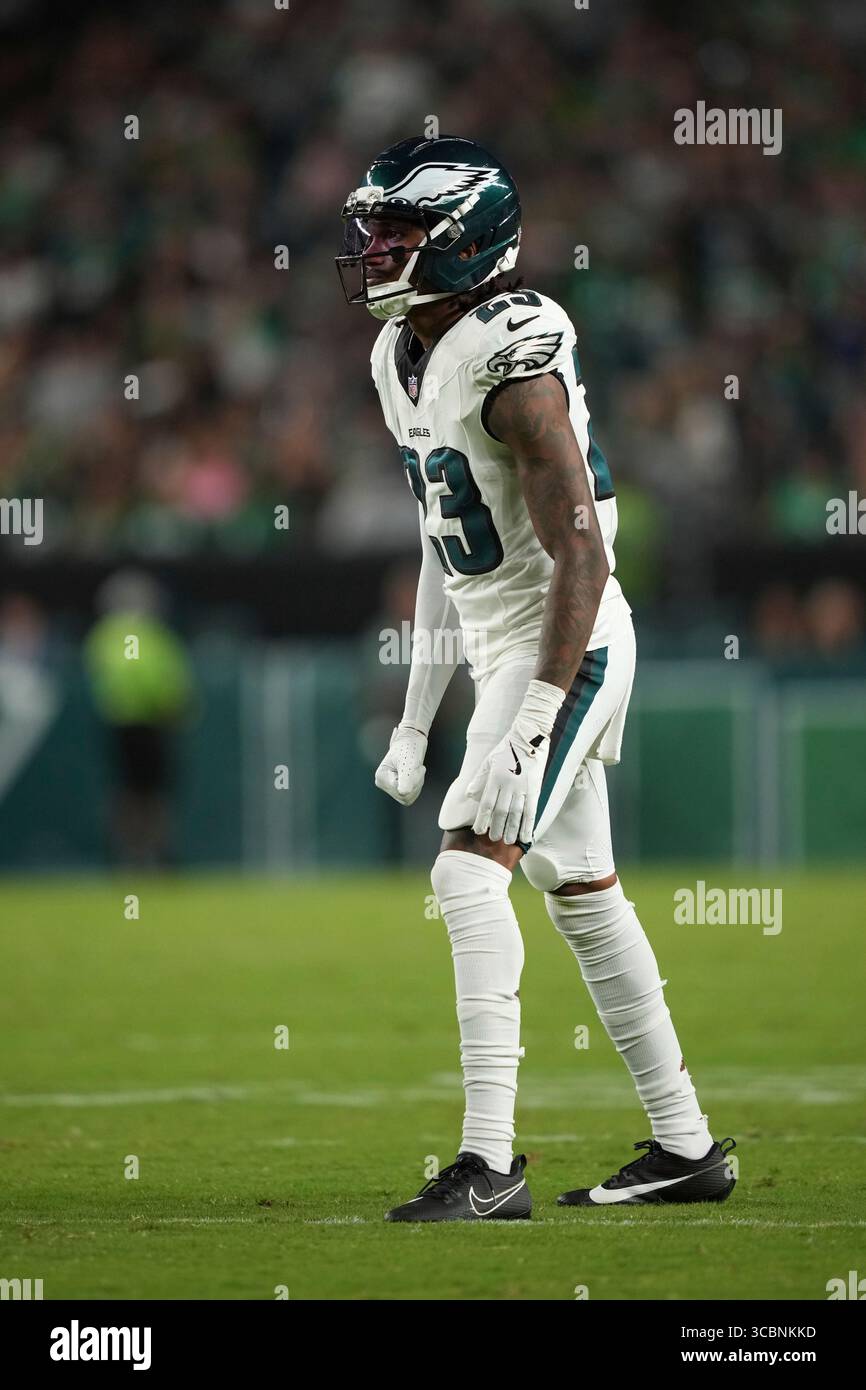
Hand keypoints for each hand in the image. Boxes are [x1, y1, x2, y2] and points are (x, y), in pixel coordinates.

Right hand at [374, 723, 427, 804]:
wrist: (413, 740)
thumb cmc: (409, 747)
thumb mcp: (409, 763)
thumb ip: (406, 779)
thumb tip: (404, 793)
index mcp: (381, 778)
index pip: (401, 791)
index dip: (413, 780)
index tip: (414, 765)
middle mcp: (384, 784)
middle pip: (405, 796)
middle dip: (416, 782)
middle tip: (417, 767)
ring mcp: (391, 787)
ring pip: (409, 797)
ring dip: (417, 783)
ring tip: (415, 769)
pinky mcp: (398, 788)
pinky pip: (411, 795)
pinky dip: (417, 785)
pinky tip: (414, 773)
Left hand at [466, 725, 547, 844]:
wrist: (529, 737)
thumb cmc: (507, 749)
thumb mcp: (489, 761)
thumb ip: (479, 779)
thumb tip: (468, 794)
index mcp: (495, 778)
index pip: (487, 803)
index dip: (482, 819)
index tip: (478, 830)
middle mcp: (508, 785)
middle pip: (501, 812)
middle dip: (496, 827)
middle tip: (493, 839)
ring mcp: (523, 788)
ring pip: (516, 814)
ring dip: (511, 830)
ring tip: (507, 841)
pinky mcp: (535, 789)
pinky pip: (531, 810)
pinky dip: (528, 825)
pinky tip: (526, 836)